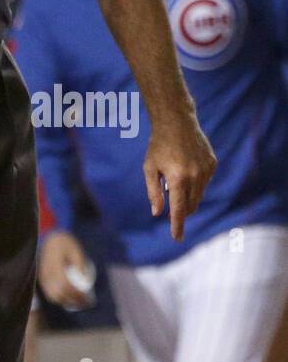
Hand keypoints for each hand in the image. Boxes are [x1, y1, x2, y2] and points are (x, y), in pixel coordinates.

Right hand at [37, 230, 92, 309]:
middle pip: (59, 294)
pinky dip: (59, 298)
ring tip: (78, 303)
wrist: (51, 239)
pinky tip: (69, 298)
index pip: (66, 286)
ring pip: (53, 296)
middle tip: (86, 303)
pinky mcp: (42, 278)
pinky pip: (49, 292)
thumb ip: (80, 264)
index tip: (89, 300)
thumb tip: (86, 281)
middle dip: (73, 301)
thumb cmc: (66, 243)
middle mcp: (47, 274)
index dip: (77, 295)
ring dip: (66, 302)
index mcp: (56, 266)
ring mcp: (43, 277)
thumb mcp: (77, 251)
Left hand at [143, 116, 215, 239]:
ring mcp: (206, 169)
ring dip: (188, 198)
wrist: (177, 123)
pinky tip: (185, 172)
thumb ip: (154, 192)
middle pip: (191, 205)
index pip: (178, 209)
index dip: (177, 225)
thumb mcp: (149, 169)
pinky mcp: (213, 164)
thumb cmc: (158, 147)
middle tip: (172, 212)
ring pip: (199, 195)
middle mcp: (195, 175)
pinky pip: (204, 183)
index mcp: (177, 178)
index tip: (177, 238)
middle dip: (181, 212)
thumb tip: (157, 213)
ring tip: (175, 183)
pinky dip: (195, 185)